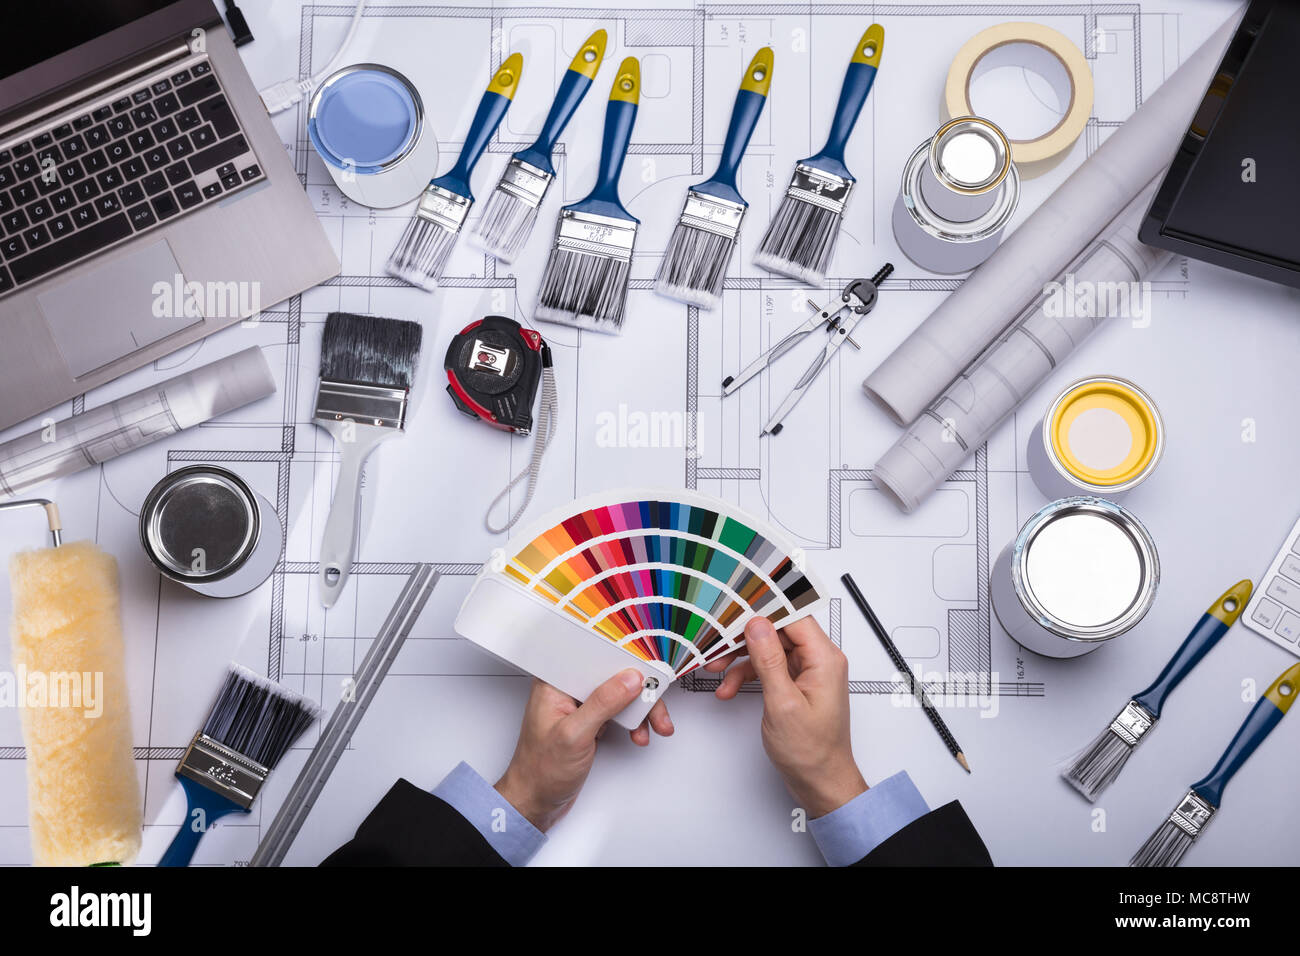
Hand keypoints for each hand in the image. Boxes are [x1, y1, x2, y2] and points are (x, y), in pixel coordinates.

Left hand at [494, 672, 672, 831]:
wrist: (535, 802)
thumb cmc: (540, 771)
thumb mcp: (574, 735)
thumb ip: (603, 704)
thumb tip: (630, 679)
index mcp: (553, 682)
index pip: (593, 657)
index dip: (622, 661)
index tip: (646, 671)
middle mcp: (566, 689)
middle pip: (611, 675)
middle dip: (638, 690)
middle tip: (656, 705)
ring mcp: (578, 705)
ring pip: (618, 694)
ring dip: (639, 709)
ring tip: (653, 725)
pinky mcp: (589, 720)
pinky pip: (617, 710)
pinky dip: (633, 721)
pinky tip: (638, 732)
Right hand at [707, 616, 866, 817]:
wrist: (820, 782)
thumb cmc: (812, 751)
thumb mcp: (783, 703)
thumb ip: (768, 661)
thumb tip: (757, 626)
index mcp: (825, 659)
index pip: (794, 617)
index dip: (764, 610)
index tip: (737, 608)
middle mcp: (820, 661)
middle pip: (778, 632)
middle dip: (744, 639)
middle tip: (718, 645)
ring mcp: (808, 673)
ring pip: (769, 650)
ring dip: (741, 661)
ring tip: (718, 673)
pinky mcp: (797, 685)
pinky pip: (769, 668)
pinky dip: (747, 676)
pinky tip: (730, 688)